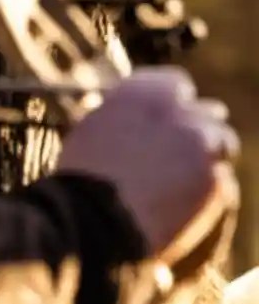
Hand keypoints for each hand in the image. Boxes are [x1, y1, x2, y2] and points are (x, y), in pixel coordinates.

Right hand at [57, 67, 239, 261]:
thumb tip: (126, 113)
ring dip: (207, 155)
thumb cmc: (82, 175)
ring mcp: (202, 145)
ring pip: (222, 142)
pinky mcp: (216, 181)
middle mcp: (179, 110)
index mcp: (144, 91)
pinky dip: (209, 189)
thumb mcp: (91, 128)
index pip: (176, 83)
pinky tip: (184, 203)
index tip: (165, 119)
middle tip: (178, 150)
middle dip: (195, 128)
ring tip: (183, 178)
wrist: (94, 219)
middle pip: (207, 112)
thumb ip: (120, 113)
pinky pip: (222, 180)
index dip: (171, 102)